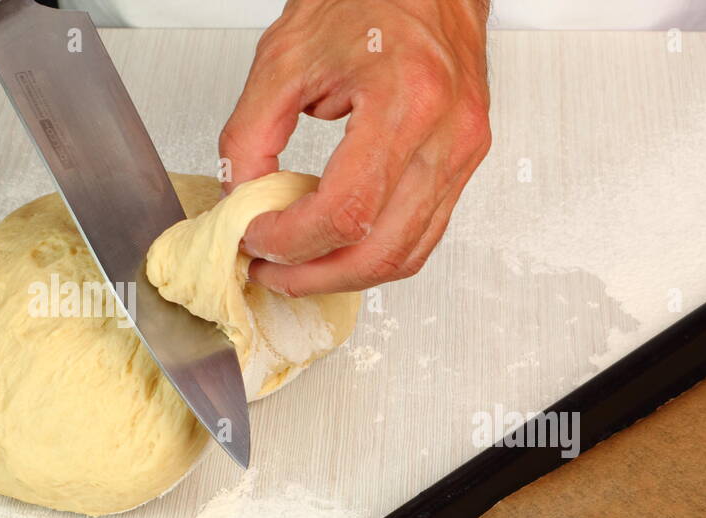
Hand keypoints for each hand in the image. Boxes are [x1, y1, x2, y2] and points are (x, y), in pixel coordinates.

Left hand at [220, 0, 491, 295]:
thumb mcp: (286, 55)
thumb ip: (250, 132)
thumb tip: (240, 195)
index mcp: (405, 99)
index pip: (346, 212)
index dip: (293, 240)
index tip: (258, 237)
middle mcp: (446, 134)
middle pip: (381, 250)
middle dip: (316, 275)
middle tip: (273, 271)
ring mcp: (463, 153)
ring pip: (408, 255)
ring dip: (347, 274)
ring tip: (301, 264)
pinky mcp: (465, 163)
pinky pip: (424, 232)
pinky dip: (377, 250)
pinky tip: (340, 242)